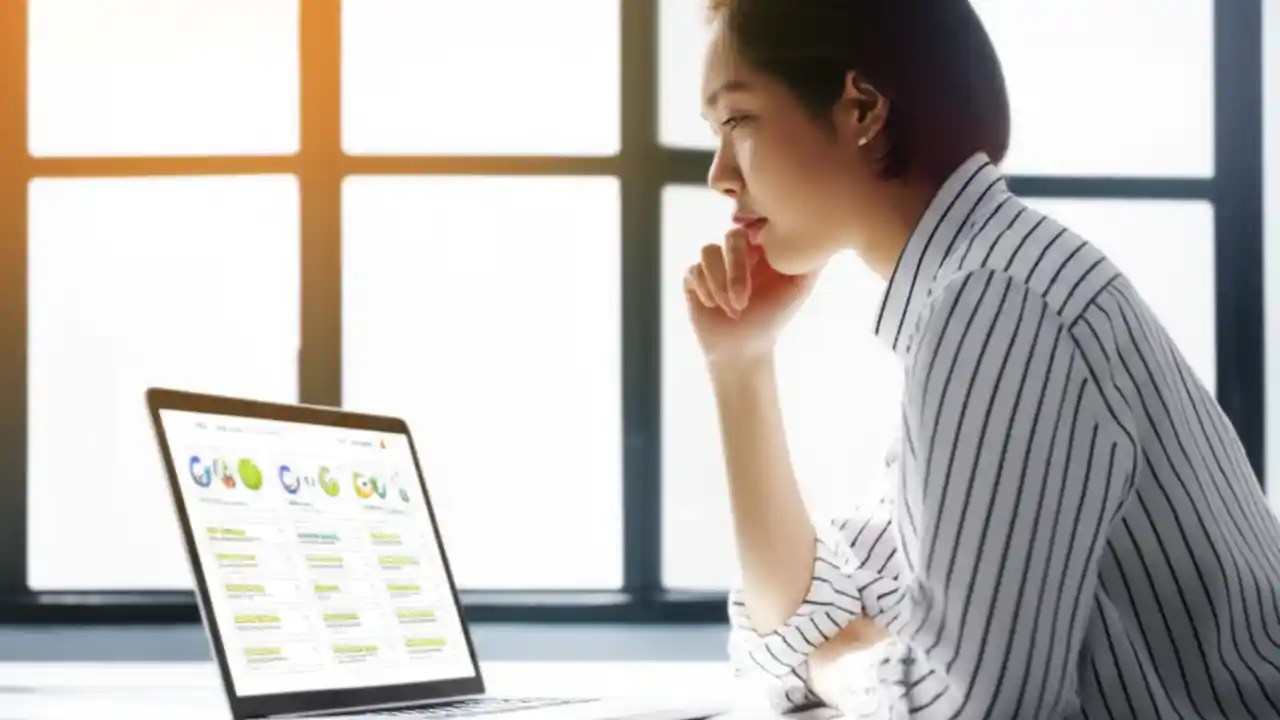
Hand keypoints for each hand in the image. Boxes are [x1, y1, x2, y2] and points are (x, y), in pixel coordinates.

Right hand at [683, 228, 818, 365]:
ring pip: (709, 251)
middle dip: (736, 270)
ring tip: (732, 310)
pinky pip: (694, 269)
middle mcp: (736, 250)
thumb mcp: (798, 288)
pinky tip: (715, 308)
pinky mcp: (695, 276)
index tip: (761, 256)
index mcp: (761, 247)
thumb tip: (823, 233)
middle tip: (742, 301)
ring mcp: (714, 262)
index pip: (756, 225)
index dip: (757, 236)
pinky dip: (706, 290)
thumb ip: (811, 260)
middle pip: (731, 236)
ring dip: (720, 284)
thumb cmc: (773, 317)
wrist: (744, 347)